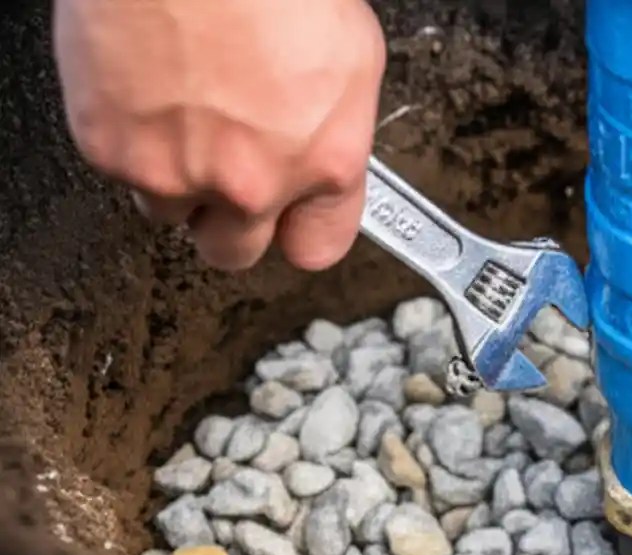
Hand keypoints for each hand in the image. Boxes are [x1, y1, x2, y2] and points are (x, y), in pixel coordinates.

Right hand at [53, 0, 386, 270]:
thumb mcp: (349, 58)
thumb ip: (333, 128)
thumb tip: (324, 149)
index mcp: (324, 162)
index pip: (317, 247)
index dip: (299, 230)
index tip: (291, 218)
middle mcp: (254, 183)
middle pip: (235, 250)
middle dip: (230, 218)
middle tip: (225, 167)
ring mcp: (178, 174)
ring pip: (170, 212)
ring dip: (175, 178)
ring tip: (182, 111)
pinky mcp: (113, 153)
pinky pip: (120, 171)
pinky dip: (129, 139)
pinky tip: (146, 89)